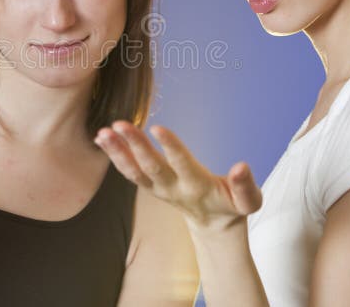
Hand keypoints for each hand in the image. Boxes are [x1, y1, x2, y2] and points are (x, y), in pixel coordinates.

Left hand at [94, 121, 261, 230]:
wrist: (214, 225)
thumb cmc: (233, 206)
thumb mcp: (248, 201)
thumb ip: (246, 186)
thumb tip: (242, 167)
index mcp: (198, 187)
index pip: (181, 164)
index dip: (170, 146)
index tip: (156, 127)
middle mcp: (173, 189)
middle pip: (151, 167)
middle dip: (134, 146)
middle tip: (119, 124)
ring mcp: (158, 189)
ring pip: (134, 171)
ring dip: (117, 152)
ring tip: (102, 132)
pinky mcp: (150, 186)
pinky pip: (129, 172)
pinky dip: (115, 156)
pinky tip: (101, 138)